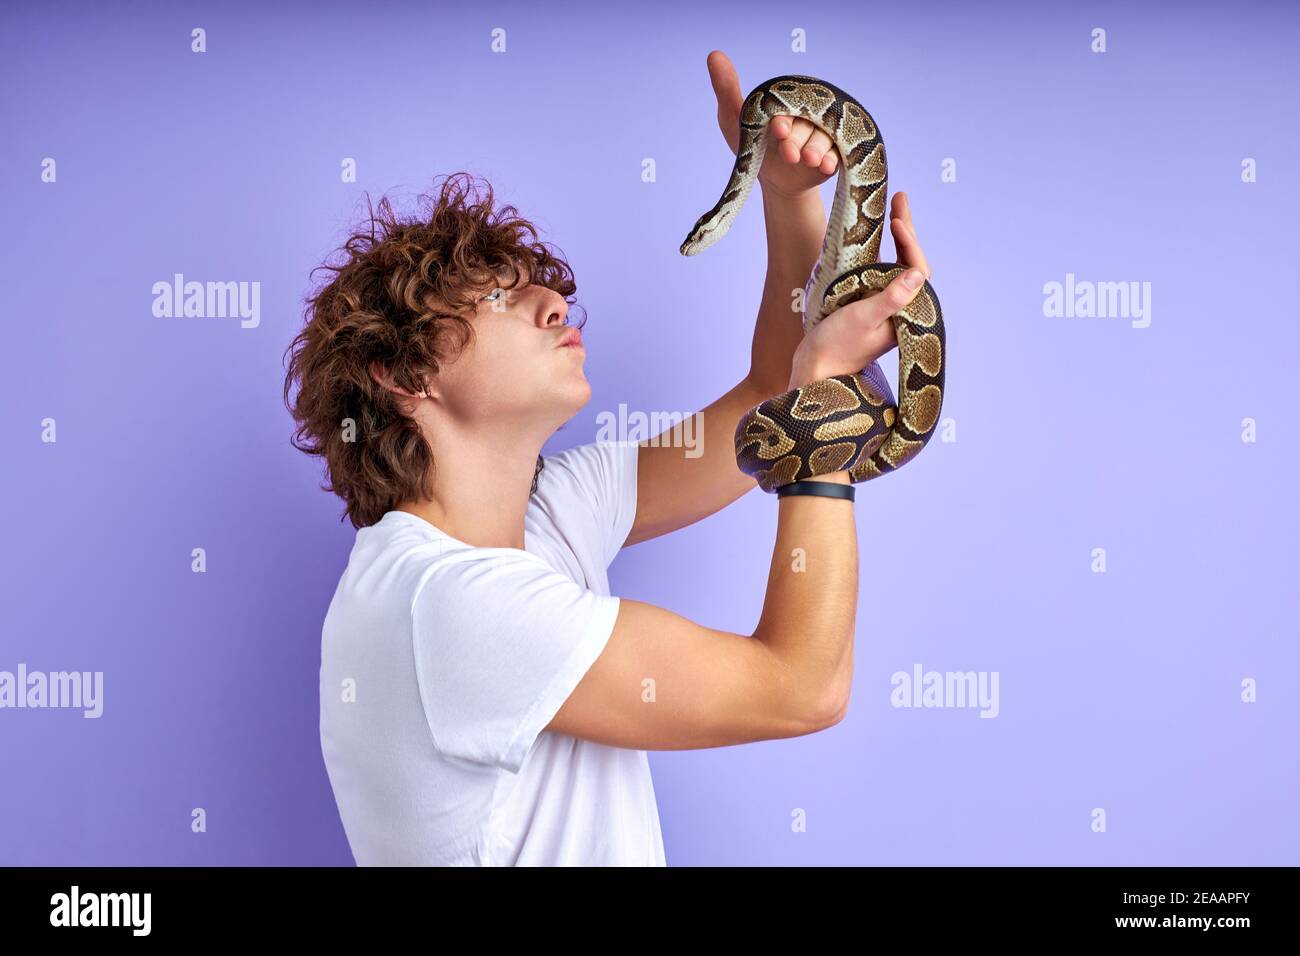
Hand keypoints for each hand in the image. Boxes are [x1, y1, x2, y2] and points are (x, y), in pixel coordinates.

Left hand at [708, 50, 837, 199]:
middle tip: (788, 153)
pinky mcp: (831, 157)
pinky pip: (835, 156)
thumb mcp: (734, 119)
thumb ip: (727, 89)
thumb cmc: (752, 146)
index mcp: (789, 106)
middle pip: (808, 123)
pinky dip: (831, 160)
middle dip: (797, 138)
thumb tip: (713, 54)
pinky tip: (825, 166)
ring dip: (815, 149)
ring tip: (807, 159)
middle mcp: (808, 119)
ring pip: (823, 138)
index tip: (776, 128)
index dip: (785, 118)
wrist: (771, 182)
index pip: (791, 106)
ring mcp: (821, 138)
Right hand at [788, 192, 932, 388]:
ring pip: (896, 264)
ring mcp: (884, 306)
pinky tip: (874, 237)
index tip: (897, 221)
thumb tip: (917, 273)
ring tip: (893, 208)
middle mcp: (900, 308)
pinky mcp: (868, 306)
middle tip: (900, 197)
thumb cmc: (838, 346)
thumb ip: (891, 297)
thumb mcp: (864, 319)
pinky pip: (879, 272)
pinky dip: (879, 251)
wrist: (817, 370)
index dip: (910, 242)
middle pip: (909, 262)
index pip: (917, 269)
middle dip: (906, 230)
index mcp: (907, 313)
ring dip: (895, 236)